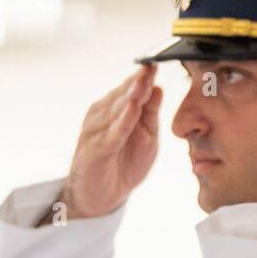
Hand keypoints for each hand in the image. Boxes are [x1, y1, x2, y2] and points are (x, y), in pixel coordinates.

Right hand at [57, 66, 162, 219]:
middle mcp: (104, 115)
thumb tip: (158, 87)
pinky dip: (122, 120)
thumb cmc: (124, 164)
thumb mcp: (145, 136)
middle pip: (125, 95)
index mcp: (116, 110)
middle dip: (139, 80)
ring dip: (130, 94)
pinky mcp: (97, 149)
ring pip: (117, 109)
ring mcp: (98, 131)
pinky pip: (112, 133)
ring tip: (144, 79)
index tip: (159, 60)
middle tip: (153, 64)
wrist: (102, 197)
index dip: (145, 76)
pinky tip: (132, 109)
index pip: (133, 89)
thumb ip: (149, 113)